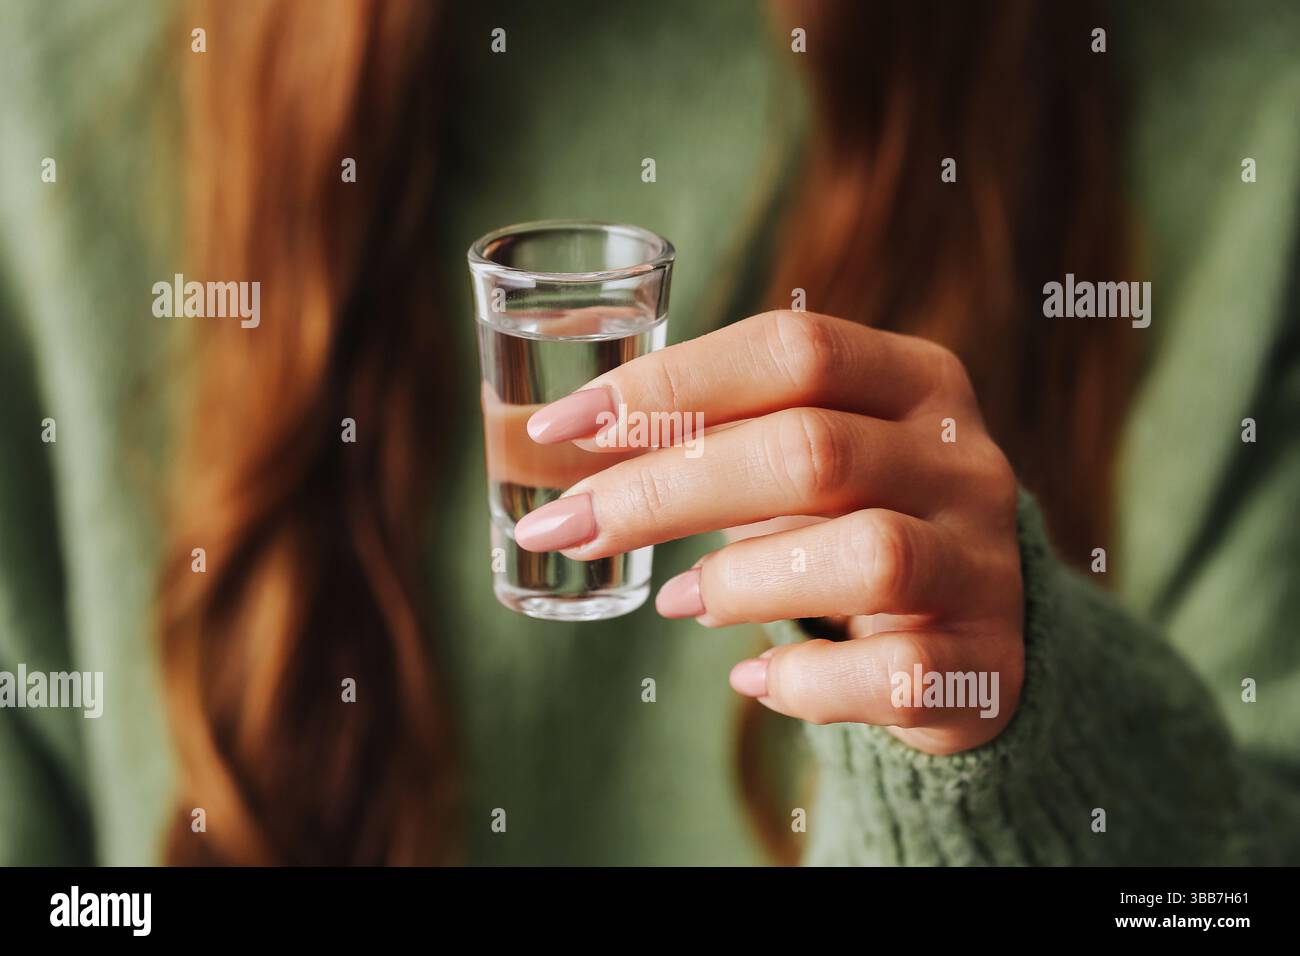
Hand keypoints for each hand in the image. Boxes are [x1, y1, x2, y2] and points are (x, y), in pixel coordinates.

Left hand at [517, 312, 1023, 753]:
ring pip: (868, 557)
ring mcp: (986, 564)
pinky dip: (806, 682)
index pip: (792, 352)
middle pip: (812, 453)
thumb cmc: (851, 520)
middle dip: (666, 490)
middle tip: (568, 525)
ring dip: (741, 582)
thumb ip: (703, 439)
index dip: (670, 383)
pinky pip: (897, 675)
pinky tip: (753, 680)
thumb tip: (547, 441)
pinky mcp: (989, 665)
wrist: (975, 630)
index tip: (560, 427)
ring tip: (676, 600)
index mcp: (913, 380)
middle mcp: (961, 460)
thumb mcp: (796, 457)